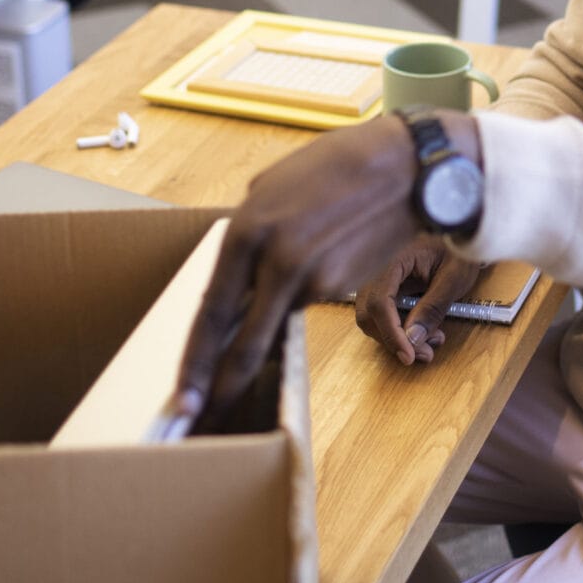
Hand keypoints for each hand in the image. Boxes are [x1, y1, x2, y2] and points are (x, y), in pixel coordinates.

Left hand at [174, 112, 468, 423]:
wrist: (401, 167)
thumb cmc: (333, 166)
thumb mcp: (271, 186)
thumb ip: (249, 228)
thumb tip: (239, 262)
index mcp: (245, 231)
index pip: (209, 312)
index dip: (194, 361)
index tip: (182, 397)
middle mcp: (273, 262)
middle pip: (241, 344)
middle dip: (219, 387)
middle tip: (200, 417)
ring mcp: (310, 280)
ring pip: (279, 317)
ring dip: (273, 320)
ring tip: (287, 283)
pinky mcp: (340, 289)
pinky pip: (310, 299)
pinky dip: (307, 290)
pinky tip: (325, 254)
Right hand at [355, 236, 484, 365]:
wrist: (461, 236)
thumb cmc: (459, 252)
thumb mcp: (453, 279)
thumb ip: (433, 307)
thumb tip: (412, 339)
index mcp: (395, 260)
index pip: (379, 301)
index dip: (390, 332)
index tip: (408, 355)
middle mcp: (380, 270)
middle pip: (369, 313)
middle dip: (393, 340)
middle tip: (424, 354)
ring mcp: (382, 280)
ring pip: (374, 318)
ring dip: (397, 338)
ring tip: (430, 345)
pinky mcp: (389, 290)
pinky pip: (385, 316)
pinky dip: (401, 331)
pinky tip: (426, 335)